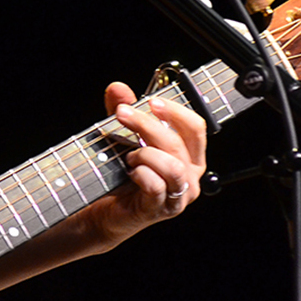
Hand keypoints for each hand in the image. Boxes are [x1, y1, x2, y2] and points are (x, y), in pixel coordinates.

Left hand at [78, 82, 206, 249]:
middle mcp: (190, 177)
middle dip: (146, 124)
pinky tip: (129, 171)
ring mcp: (177, 196)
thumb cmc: (122, 175)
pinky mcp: (159, 209)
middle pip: (178, 142)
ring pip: (172, 166)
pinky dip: (140, 173)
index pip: (196, 127)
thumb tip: (117, 88)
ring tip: (127, 155)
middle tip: (122, 113)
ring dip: (144, 153)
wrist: (105, 212)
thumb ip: (125, 112)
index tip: (151, 101)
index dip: (175, 111)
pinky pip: (155, 186)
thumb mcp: (123, 137)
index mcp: (190, 157)